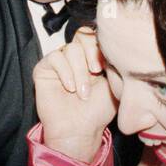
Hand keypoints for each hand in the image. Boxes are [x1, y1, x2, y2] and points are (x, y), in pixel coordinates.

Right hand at [33, 26, 116, 162]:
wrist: (80, 130)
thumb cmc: (97, 111)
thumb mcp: (115, 85)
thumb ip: (116, 64)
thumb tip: (122, 47)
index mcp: (93, 56)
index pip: (96, 35)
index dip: (102, 46)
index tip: (106, 67)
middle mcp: (76, 56)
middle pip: (82, 34)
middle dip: (91, 52)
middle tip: (96, 72)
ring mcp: (60, 61)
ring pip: (71, 48)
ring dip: (79, 71)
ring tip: (82, 92)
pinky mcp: (44, 68)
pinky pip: (54, 57)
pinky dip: (64, 71)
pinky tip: (70, 87)